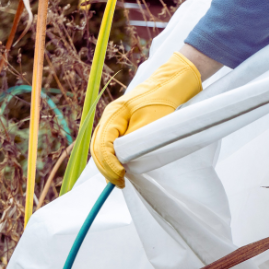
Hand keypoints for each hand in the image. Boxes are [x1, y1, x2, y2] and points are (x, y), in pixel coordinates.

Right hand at [90, 52, 201, 187]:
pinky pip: (110, 144)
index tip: (121, 176)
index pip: (103, 145)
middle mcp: (109, 117)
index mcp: (113, 114)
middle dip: (107, 168)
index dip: (110, 164)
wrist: (169, 85)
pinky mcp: (121, 125)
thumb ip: (135, 141)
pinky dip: (112, 158)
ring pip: (102, 147)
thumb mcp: (151, 123)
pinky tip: (119, 169)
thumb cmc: (162, 101)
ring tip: (118, 180)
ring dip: (108, 164)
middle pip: (98, 147)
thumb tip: (124, 162)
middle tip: (119, 182)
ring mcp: (113, 121)